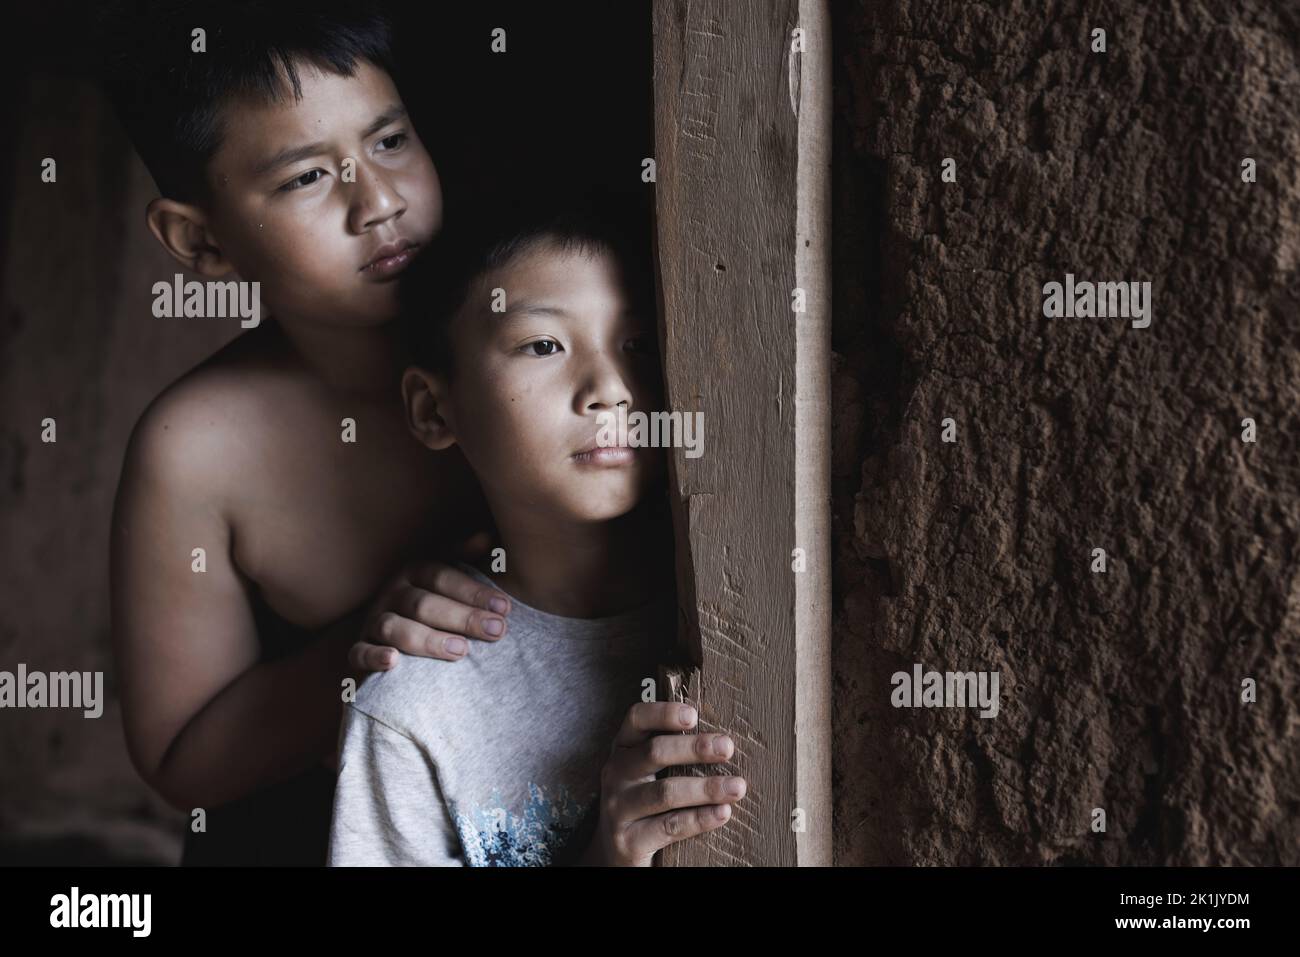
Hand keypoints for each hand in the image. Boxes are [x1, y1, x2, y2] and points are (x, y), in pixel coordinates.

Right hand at [347, 559, 510, 672]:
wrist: (391, 633)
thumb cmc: (431, 602)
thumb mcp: (445, 577)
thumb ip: (464, 558)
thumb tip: (486, 537)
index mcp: (413, 572)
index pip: (443, 577)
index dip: (473, 591)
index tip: (505, 608)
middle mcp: (391, 593)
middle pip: (423, 604)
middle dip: (462, 617)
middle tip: (496, 631)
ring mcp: (372, 621)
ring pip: (393, 627)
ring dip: (427, 639)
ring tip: (461, 650)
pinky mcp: (358, 649)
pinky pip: (360, 653)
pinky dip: (374, 657)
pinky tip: (393, 661)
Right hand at [577, 702, 745, 865]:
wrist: (618, 852)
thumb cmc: (645, 802)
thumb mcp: (649, 772)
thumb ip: (673, 752)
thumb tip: (723, 739)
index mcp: (623, 749)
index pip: (636, 719)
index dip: (663, 713)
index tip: (693, 715)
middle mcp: (616, 774)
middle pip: (654, 752)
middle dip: (694, 748)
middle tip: (727, 748)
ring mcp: (618, 808)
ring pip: (665, 792)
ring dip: (705, 788)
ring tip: (737, 787)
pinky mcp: (628, 840)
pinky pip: (670, 826)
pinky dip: (700, 818)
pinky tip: (722, 813)